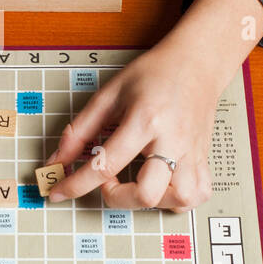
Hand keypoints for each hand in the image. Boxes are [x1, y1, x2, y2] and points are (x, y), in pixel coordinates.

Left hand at [45, 44, 220, 210]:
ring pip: (179, 200)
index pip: (105, 165)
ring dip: (152, 201)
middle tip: (108, 183)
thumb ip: (81, 129)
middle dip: (118, 199)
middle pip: (146, 193)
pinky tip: (164, 187)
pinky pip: (198, 194)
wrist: (197, 62)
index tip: (59, 192)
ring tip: (137, 183)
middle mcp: (172, 140)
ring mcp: (192, 151)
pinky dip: (178, 200)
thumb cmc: (155, 73)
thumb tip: (58, 159)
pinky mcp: (204, 157)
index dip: (75, 184)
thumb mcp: (109, 94)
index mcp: (145, 120)